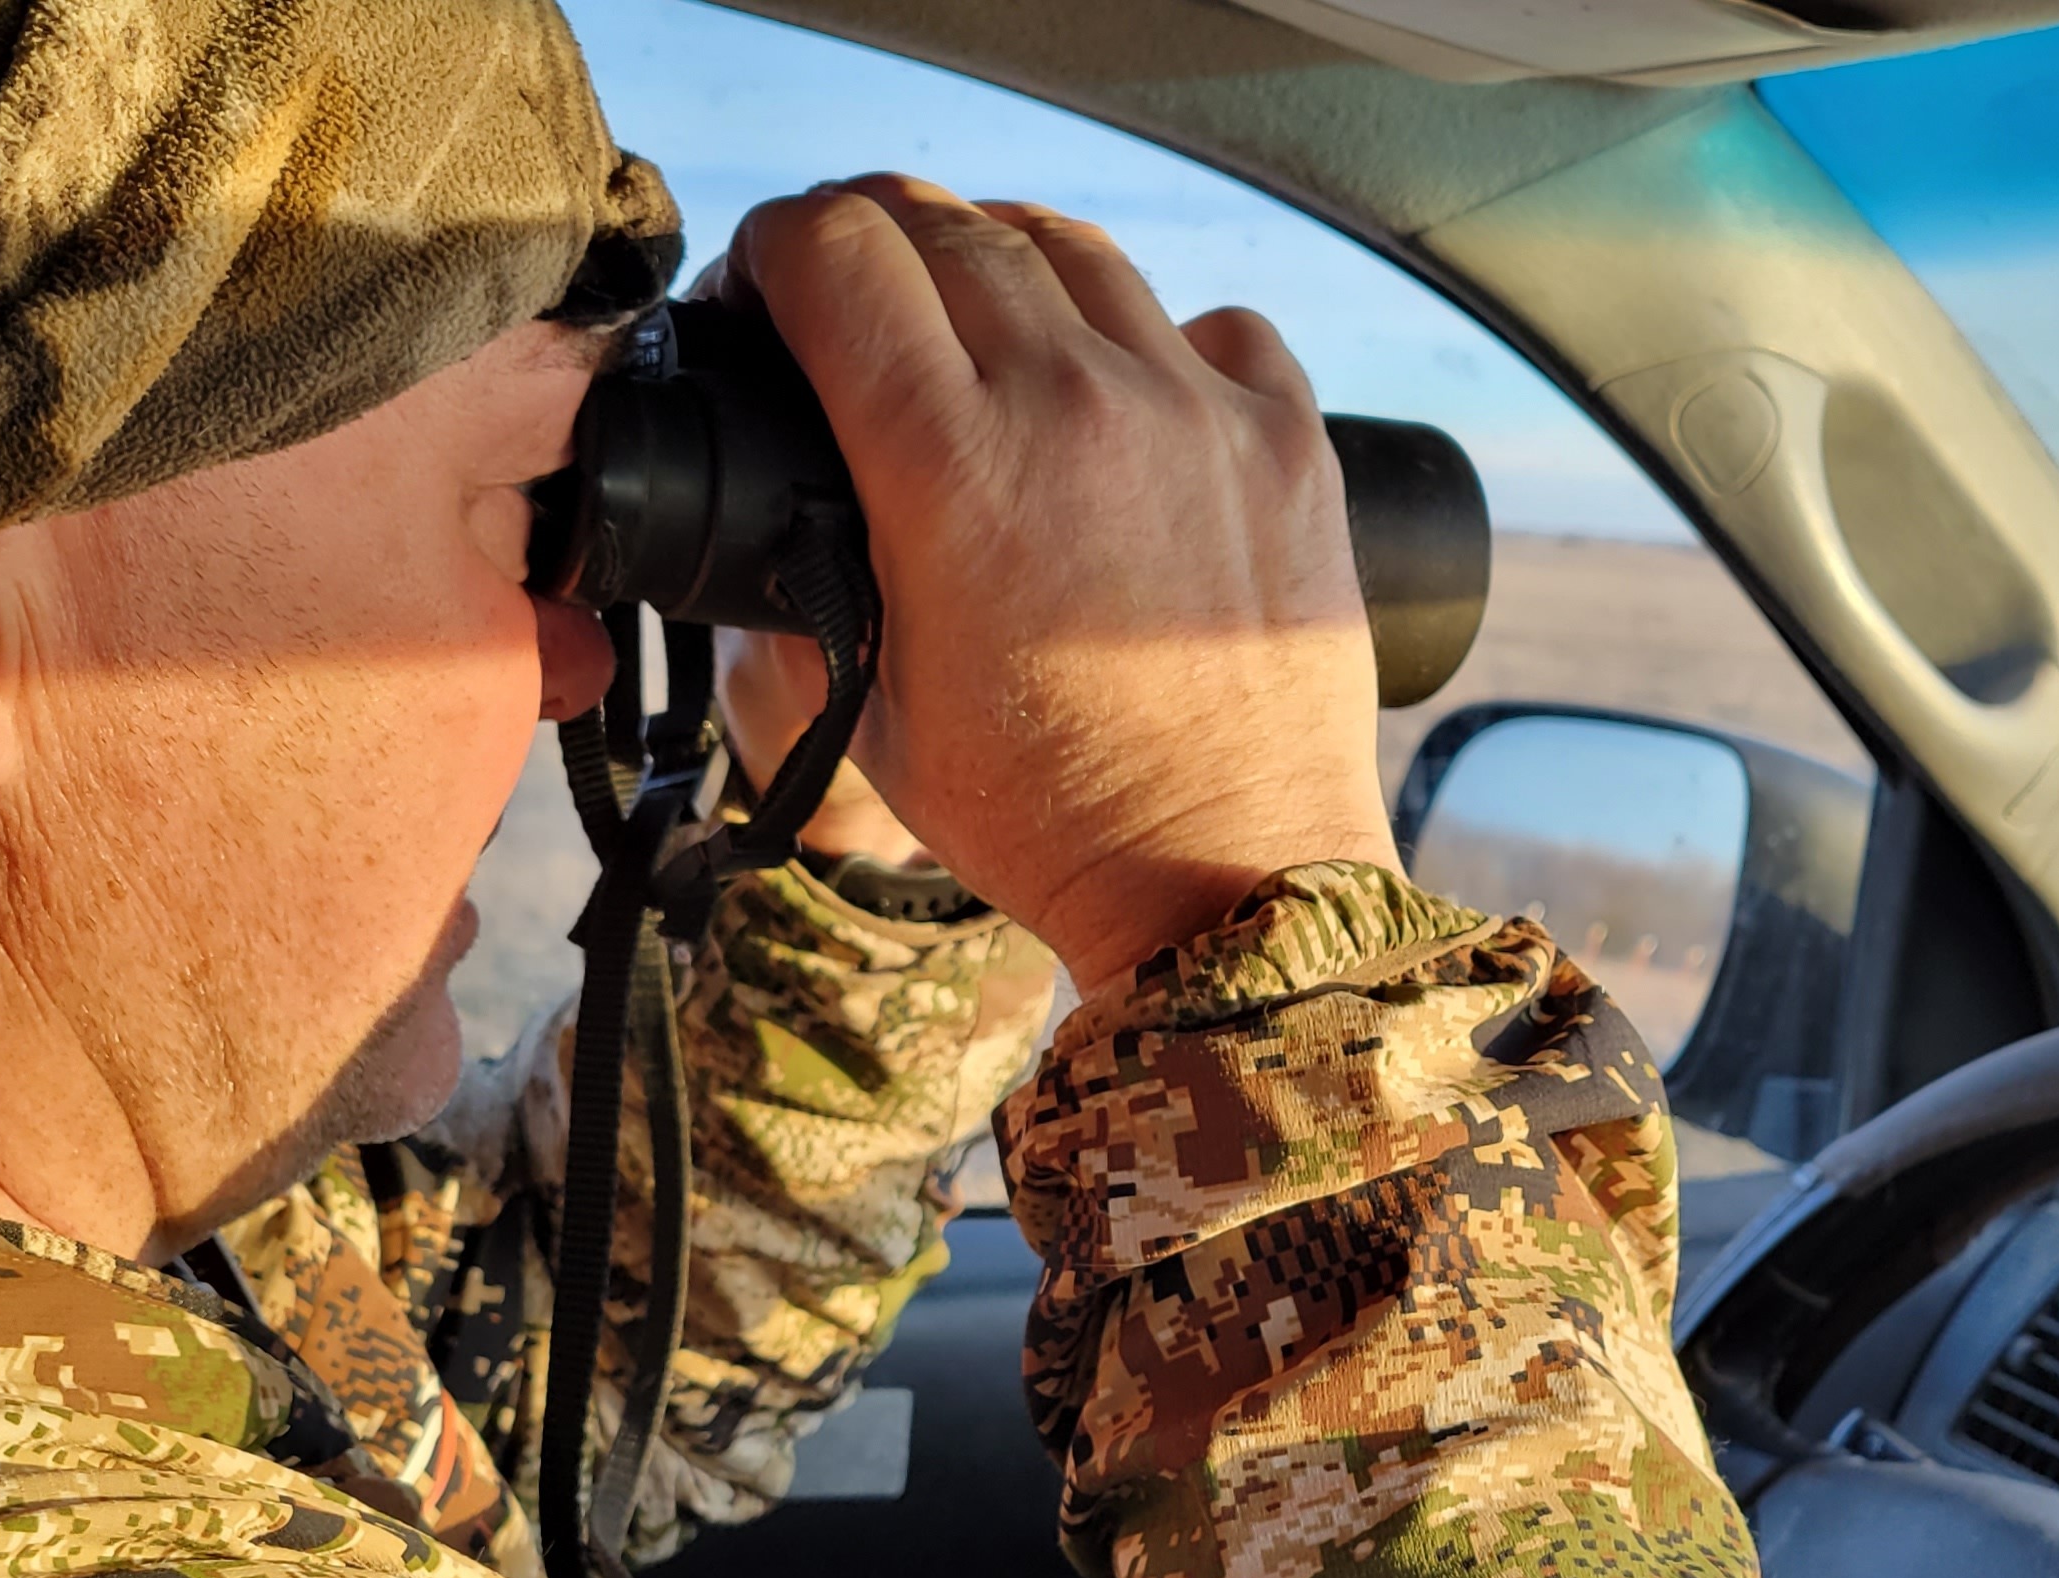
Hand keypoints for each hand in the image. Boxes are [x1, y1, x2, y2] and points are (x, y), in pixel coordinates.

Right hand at [718, 174, 1399, 989]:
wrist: (1223, 874)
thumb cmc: (1042, 813)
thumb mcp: (871, 706)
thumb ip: (816, 579)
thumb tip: (790, 500)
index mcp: (948, 466)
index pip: (835, 252)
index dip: (776, 251)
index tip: (768, 291)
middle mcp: (1076, 403)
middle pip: (941, 222)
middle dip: (867, 241)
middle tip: (852, 303)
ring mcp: (1196, 408)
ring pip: (1070, 244)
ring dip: (996, 264)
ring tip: (980, 331)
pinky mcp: (1290, 437)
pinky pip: (1207, 319)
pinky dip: (1149, 335)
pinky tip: (1122, 395)